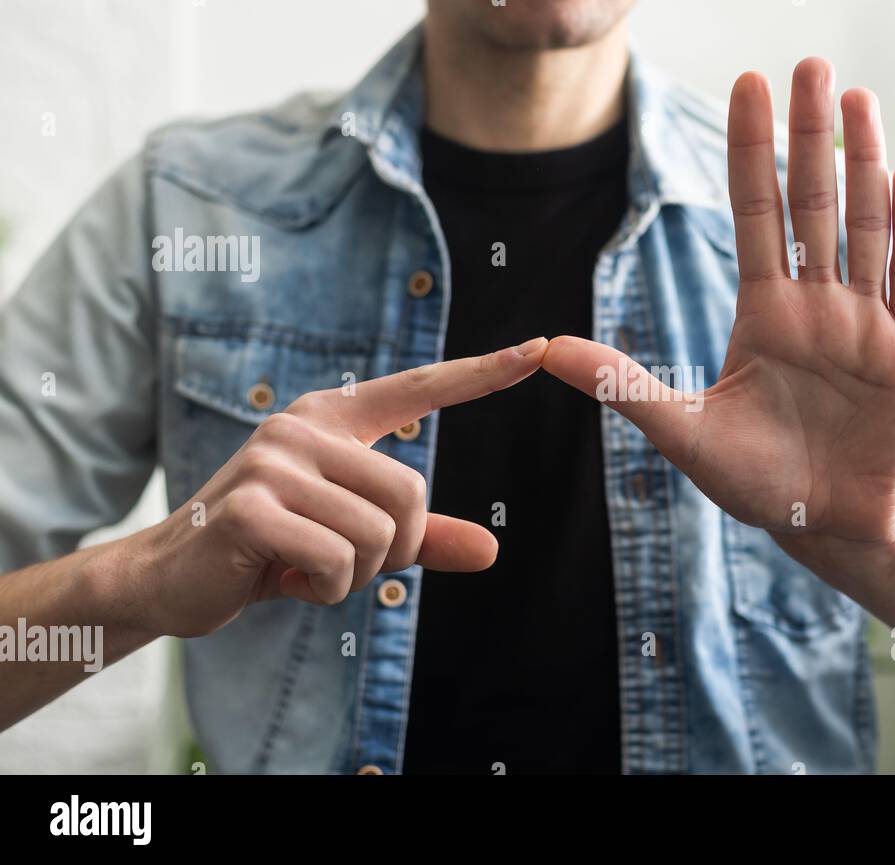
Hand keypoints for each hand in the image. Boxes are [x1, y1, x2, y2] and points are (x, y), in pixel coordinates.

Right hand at [128, 338, 547, 637]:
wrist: (173, 578)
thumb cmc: (272, 549)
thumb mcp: (355, 540)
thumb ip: (422, 539)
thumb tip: (493, 551)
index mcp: (331, 421)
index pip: (416, 388)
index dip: (479, 373)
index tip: (539, 348)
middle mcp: (302, 428)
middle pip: (410, 492)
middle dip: (392, 548)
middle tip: (341, 561)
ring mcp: (274, 462)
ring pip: (378, 532)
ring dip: (355, 575)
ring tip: (305, 566)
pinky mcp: (252, 507)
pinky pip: (339, 560)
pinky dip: (328, 589)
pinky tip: (285, 580)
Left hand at [543, 59, 894, 555]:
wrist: (826, 522)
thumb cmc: (756, 480)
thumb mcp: (685, 434)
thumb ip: (625, 387)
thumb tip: (543, 351)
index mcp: (763, 313)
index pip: (755, 214)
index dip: (749, 151)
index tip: (746, 83)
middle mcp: (815, 305)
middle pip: (813, 204)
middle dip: (809, 135)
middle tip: (810, 62)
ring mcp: (864, 324)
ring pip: (864, 228)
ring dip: (864, 165)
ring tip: (859, 99)